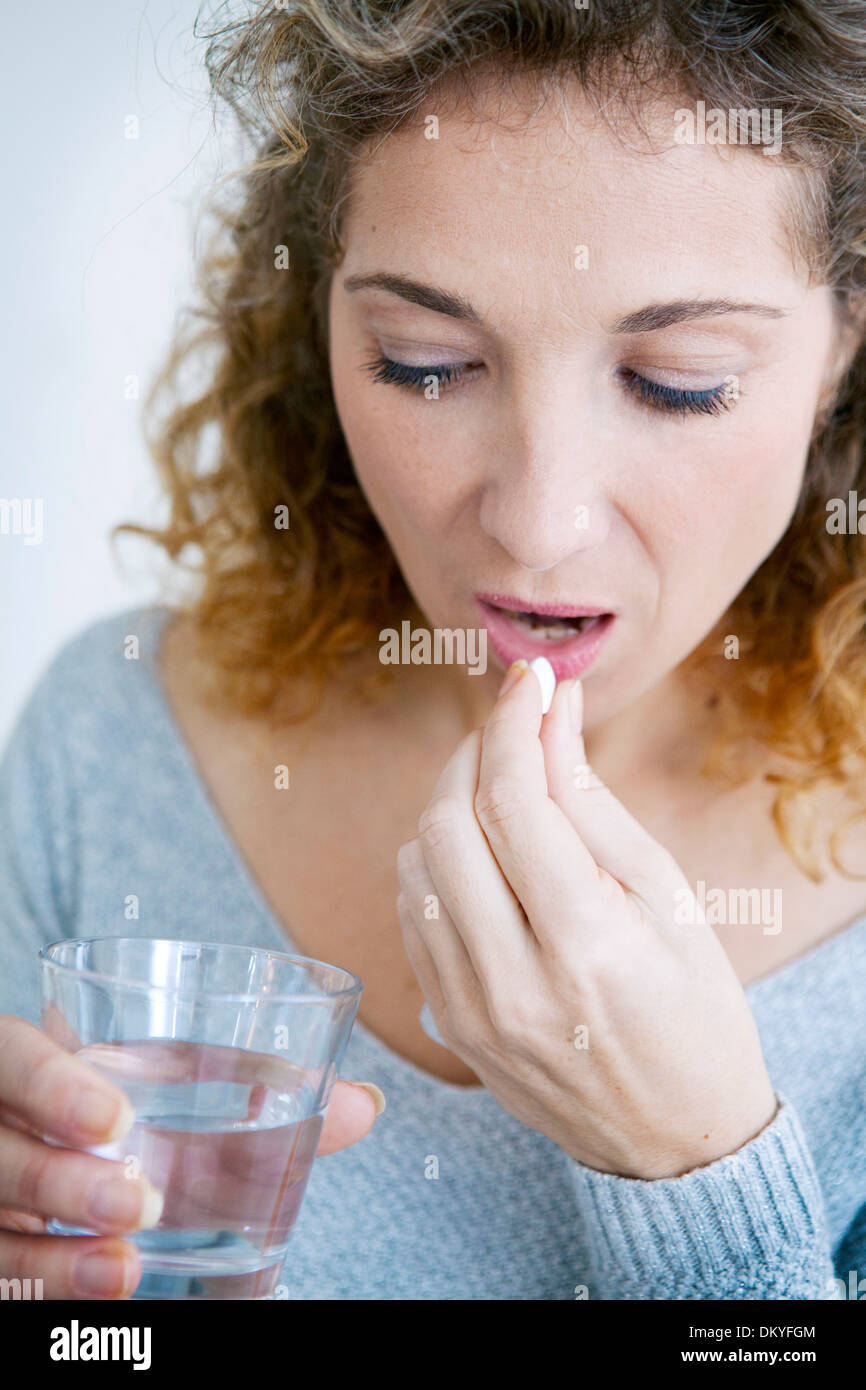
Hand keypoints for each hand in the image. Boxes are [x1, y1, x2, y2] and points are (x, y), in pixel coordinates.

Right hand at [0, 1015, 381, 1296]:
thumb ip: (261, 1092)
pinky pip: (5, 1284)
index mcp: (20, 1063)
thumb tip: (369, 1105)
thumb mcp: (174, 1088)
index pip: (11, 1060)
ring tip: (124, 1272)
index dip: (51, 1087)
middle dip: (62, 1185)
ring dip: (58, 1261)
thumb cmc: (128, 1107)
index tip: (116, 1120)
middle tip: (142, 1203)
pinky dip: (50, 1295)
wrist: (64, 1145)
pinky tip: (104, 1302)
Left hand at [396, 662, 776, 1178]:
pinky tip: (479, 854)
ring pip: (415, 867)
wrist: (677, 1140)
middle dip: (472, 754)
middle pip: (446, 826)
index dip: (514, 724)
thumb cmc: (694, 1011)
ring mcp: (468, 1011)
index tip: (530, 681)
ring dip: (448, 807)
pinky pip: (413, 915)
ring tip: (500, 793)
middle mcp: (512, 983)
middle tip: (511, 729)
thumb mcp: (667, 898)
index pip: (515, 802)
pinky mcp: (447, 1024)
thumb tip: (550, 715)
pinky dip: (435, 864)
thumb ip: (593, 803)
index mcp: (586, 946)